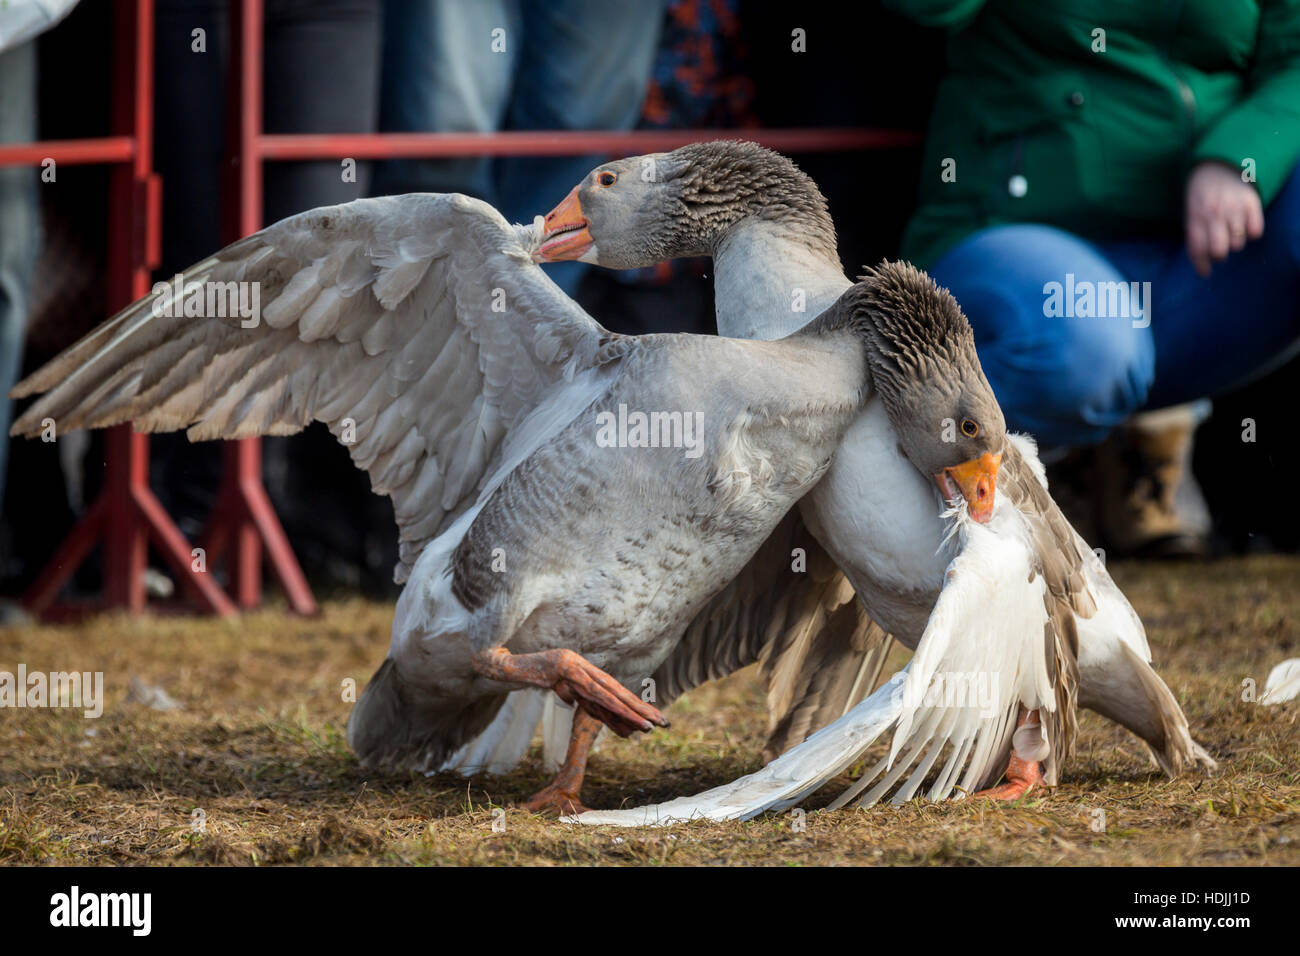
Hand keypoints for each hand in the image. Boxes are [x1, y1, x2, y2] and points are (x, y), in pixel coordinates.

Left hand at [1184, 161, 1263, 276]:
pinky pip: (1255, 232)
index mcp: (1195, 217)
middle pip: (1219, 252)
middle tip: (1219, 251)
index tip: (1205, 272)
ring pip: (1237, 244)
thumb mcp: (1190, 209)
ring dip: (1235, 243)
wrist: (1219, 163)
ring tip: (1232, 232)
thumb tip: (1201, 257)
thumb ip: (1194, 231)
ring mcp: (1234, 209)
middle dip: (1219, 256)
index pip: (1197, 250)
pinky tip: (1246, 225)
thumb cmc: (1202, 191)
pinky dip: (1252, 233)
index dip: (1201, 265)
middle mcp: (1214, 215)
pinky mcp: (1252, 203)